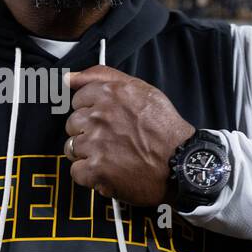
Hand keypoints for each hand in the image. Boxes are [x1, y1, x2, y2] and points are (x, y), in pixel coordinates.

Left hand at [63, 65, 194, 206]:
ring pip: (72, 147)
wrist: (182, 164)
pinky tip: (109, 171)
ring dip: (88, 154)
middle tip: (112, 140)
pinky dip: (90, 175)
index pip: (78, 100)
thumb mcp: (141, 89)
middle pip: (72, 124)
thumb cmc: (165, 129)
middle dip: (88, 132)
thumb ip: (102, 76)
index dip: (92, 112)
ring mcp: (95, 144)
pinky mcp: (95, 169)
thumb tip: (70, 77)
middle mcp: (99, 116)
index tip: (107, 121)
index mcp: (109, 94)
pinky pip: (76, 171)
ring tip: (112, 156)